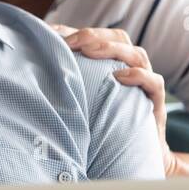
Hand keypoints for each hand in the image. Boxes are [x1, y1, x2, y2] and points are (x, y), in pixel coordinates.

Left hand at [50, 25, 176, 175]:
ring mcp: (145, 84)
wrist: (133, 158)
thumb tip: (32, 72)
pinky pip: (154, 82)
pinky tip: (119, 77)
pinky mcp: (155, 104)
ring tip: (90, 51)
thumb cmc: (103, 126)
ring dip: (113, 49)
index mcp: (113, 64)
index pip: (99, 37)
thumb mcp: (83, 103)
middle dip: (94, 35)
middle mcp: (131, 69)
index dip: (78, 31)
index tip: (52, 33)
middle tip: (70, 42)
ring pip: (137, 55)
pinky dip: (138, 76)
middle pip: (119, 39)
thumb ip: (69, 85)